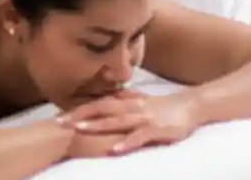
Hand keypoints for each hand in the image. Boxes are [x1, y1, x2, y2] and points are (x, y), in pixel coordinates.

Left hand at [58, 91, 200, 155]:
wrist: (192, 105)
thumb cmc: (165, 106)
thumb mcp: (141, 101)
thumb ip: (123, 101)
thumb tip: (104, 102)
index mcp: (128, 101)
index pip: (99, 103)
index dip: (79, 108)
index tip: (58, 116)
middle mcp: (133, 106)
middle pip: (102, 109)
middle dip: (80, 115)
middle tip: (59, 123)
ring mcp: (145, 117)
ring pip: (117, 120)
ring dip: (97, 125)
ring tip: (79, 130)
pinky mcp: (157, 129)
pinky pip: (139, 136)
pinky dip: (126, 142)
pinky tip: (114, 149)